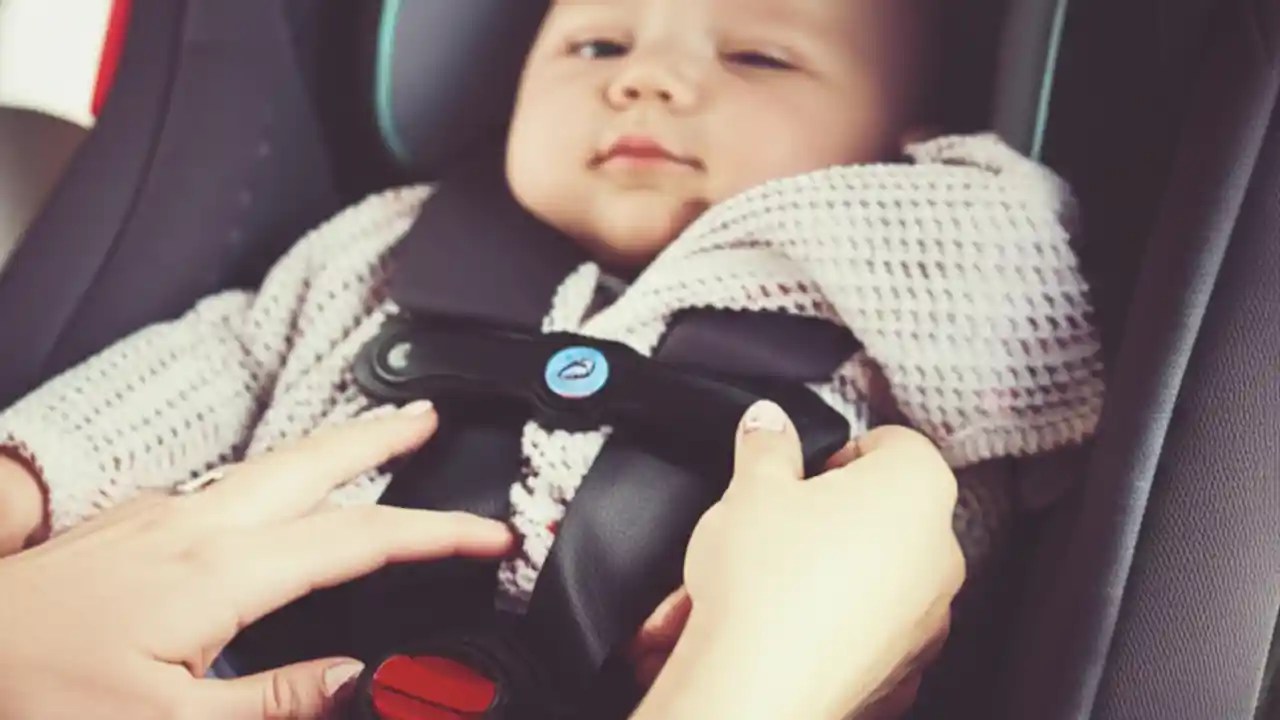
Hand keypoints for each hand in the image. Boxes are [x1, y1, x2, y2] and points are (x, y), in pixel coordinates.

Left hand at [0, 404, 515, 719]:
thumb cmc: (34, 693)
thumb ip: (272, 702)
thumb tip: (355, 682)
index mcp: (219, 574)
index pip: (357, 541)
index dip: (434, 535)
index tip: (489, 535)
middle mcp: (195, 527)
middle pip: (315, 465)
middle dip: (383, 439)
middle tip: (434, 419)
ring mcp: (158, 517)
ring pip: (271, 467)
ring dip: (333, 450)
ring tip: (375, 441)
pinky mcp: (130, 525)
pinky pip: (228, 485)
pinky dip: (279, 477)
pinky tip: (273, 498)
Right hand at [633, 401, 964, 719]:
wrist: (756, 684)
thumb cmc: (765, 580)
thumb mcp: (752, 487)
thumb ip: (767, 445)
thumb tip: (769, 422)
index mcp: (917, 489)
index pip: (895, 444)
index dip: (842, 452)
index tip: (803, 471)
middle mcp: (939, 554)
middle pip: (889, 512)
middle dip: (835, 513)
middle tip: (780, 521)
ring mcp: (927, 618)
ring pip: (880, 576)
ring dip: (835, 570)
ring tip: (772, 578)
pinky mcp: (903, 668)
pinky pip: (870, 630)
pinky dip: (835, 624)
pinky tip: (786, 623)